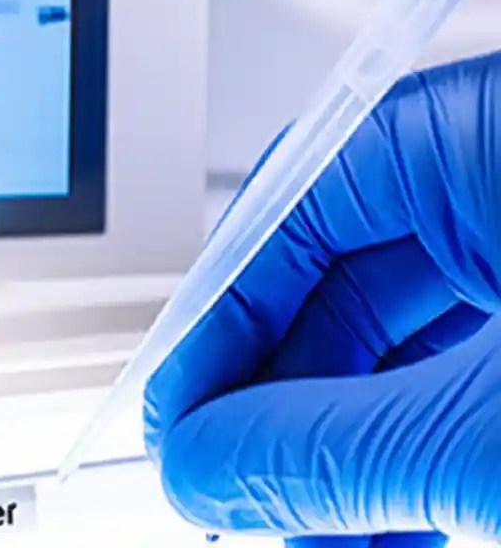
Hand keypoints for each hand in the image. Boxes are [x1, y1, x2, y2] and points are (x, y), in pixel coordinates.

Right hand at [145, 51, 500, 546]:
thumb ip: (326, 446)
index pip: (302, 201)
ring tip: (309, 530)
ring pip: (401, 351)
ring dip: (341, 455)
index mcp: (498, 135)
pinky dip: (416, 464)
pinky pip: (462, 387)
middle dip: (279, 408)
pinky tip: (382, 525)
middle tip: (230, 489)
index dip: (218, 316)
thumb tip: (204, 468)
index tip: (175, 411)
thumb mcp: (490, 427)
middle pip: (340, 286)